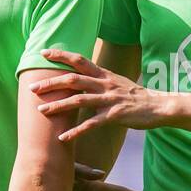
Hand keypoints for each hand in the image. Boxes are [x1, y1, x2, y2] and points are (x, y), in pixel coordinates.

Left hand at [31, 49, 165, 141]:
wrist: (158, 106)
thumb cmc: (135, 96)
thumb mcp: (116, 82)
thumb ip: (99, 80)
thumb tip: (82, 79)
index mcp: (104, 74)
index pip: (79, 60)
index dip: (61, 55)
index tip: (43, 52)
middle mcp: (104, 84)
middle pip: (73, 79)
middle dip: (51, 83)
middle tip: (32, 88)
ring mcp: (109, 99)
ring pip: (79, 100)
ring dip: (58, 106)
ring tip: (42, 111)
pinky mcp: (114, 116)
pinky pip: (91, 124)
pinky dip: (75, 131)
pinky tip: (62, 138)